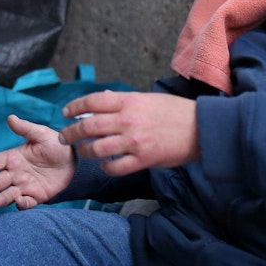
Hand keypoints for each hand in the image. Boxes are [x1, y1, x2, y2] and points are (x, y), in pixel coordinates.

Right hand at [0, 115, 75, 209]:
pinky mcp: (36, 196)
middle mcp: (15, 173)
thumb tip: (10, 118)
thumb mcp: (41, 134)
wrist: (76, 161)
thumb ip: (25, 128)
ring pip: (9, 194)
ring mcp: (25, 186)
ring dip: (2, 198)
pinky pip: (27, 202)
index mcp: (13, 157)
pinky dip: (22, 204)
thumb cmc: (56, 145)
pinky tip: (21, 202)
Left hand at [58, 91, 198, 175]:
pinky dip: (106, 167)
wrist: (201, 128)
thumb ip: (125, 101)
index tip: (65, 113)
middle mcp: (127, 120)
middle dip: (70, 132)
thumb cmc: (176, 111)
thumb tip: (103, 101)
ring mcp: (134, 141)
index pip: (92, 102)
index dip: (74, 107)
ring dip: (85, 151)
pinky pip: (116, 167)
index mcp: (128, 101)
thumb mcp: (148, 98)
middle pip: (88, 126)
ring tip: (81, 152)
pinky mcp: (143, 159)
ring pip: (97, 149)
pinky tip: (104, 164)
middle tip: (64, 137)